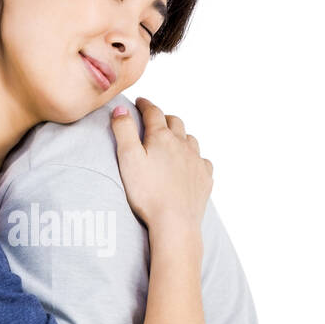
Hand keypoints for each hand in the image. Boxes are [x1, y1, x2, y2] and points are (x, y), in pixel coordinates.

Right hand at [111, 97, 212, 234]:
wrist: (175, 221)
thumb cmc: (148, 193)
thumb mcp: (128, 159)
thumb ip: (123, 131)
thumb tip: (120, 109)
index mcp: (162, 137)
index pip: (153, 112)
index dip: (145, 105)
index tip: (140, 102)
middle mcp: (183, 144)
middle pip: (175, 122)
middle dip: (164, 117)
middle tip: (155, 119)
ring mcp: (196, 161)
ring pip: (190, 139)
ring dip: (181, 135)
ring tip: (172, 141)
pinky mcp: (204, 178)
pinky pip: (202, 160)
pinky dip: (195, 157)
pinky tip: (190, 163)